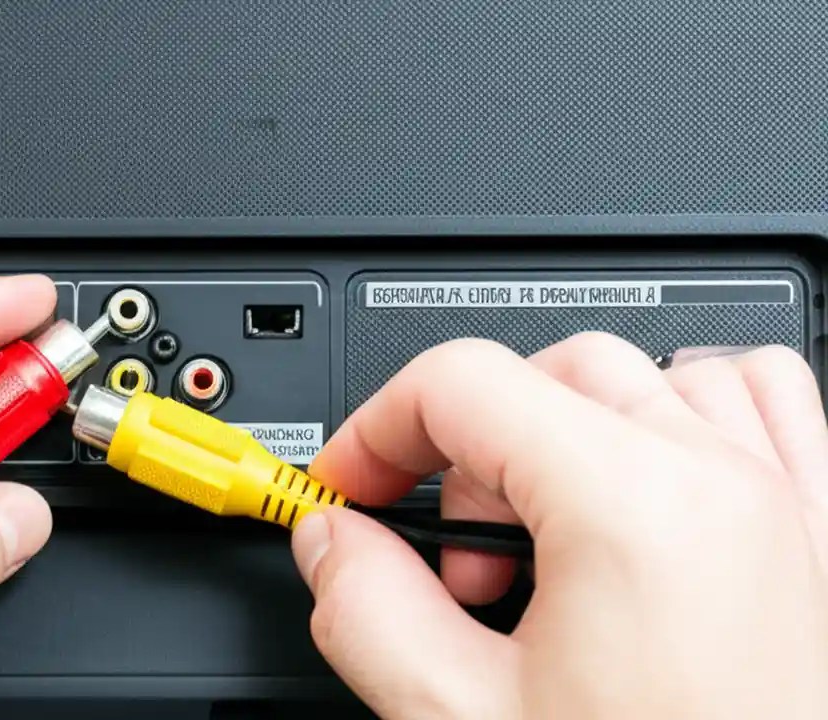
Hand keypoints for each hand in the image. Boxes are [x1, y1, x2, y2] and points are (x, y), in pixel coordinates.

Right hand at [295, 333, 827, 718]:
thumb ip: (370, 613)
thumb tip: (333, 545)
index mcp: (633, 508)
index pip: (459, 383)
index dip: (374, 431)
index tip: (352, 490)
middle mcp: (725, 481)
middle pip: (546, 371)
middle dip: (464, 448)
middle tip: (445, 555)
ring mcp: (794, 500)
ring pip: (654, 374)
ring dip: (569, 428)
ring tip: (544, 530)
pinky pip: (761, 400)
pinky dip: (686, 416)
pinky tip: (652, 485)